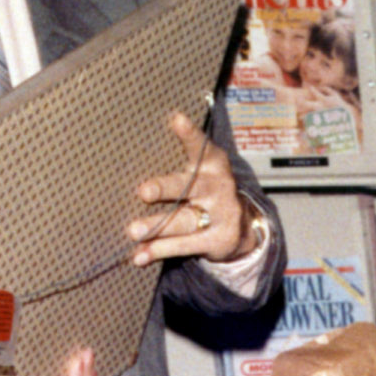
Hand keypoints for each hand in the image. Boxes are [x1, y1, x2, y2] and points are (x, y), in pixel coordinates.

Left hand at [127, 113, 250, 265]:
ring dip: (156, 227)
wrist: (241, 226)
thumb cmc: (204, 190)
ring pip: (183, 220)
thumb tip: (144, 139)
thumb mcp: (199, 170)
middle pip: (188, 185)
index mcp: (211, 162)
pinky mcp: (218, 239)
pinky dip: (159, 250)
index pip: (200, 145)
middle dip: (164, 188)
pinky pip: (185, 246)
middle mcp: (217, 185)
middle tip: (143, 192)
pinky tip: (140, 255)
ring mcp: (220, 213)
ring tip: (133, 231)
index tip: (176, 120)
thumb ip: (177, 156)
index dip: (188, 133)